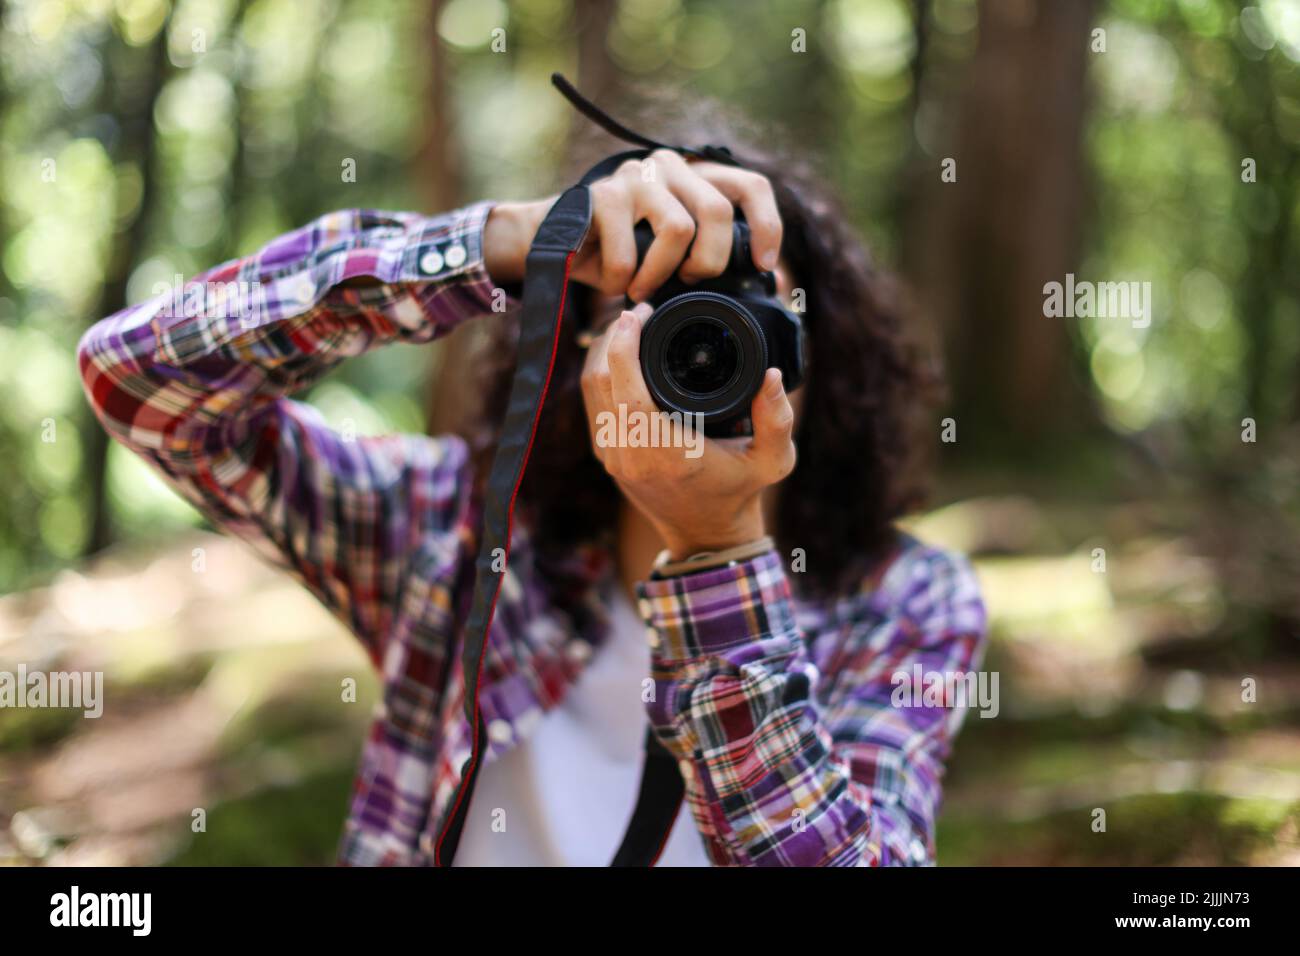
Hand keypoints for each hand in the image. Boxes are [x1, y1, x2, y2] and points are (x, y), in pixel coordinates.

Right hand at [482, 149, 782, 299]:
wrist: (550, 240)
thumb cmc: (620, 252)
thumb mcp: (672, 250)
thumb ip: (709, 250)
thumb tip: (770, 280)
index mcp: (695, 176)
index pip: (751, 186)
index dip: (766, 226)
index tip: (763, 266)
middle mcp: (670, 166)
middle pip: (717, 212)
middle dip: (709, 263)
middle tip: (687, 283)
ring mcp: (637, 176)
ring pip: (678, 229)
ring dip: (661, 274)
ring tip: (642, 288)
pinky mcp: (603, 194)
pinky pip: (630, 253)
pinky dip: (622, 281)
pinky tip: (613, 283)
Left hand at [580, 302, 796, 560]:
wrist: (706, 534)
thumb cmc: (739, 494)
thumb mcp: (773, 461)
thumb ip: (777, 419)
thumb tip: (771, 374)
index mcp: (666, 455)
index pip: (628, 390)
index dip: (625, 345)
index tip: (639, 313)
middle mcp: (630, 457)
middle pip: (600, 382)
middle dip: (612, 338)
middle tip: (637, 311)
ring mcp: (612, 458)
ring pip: (591, 391)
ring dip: (603, 352)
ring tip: (628, 326)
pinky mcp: (607, 455)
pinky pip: (593, 405)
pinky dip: (603, 374)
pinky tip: (620, 355)